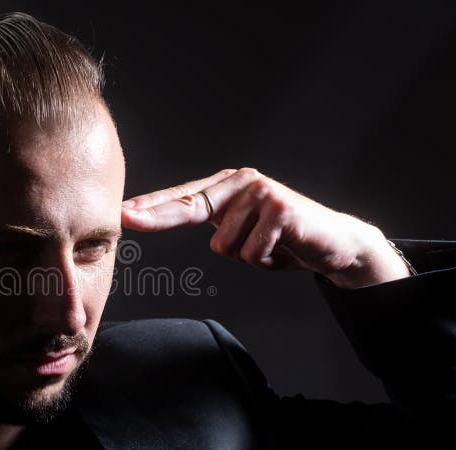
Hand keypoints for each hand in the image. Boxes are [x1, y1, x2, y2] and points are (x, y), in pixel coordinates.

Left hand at [120, 168, 410, 288]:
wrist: (334, 243)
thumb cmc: (283, 239)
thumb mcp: (242, 231)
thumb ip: (214, 225)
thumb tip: (172, 218)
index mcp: (228, 187)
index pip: (182, 198)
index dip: (151, 208)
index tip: (121, 213)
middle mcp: (242, 182)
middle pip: (188, 209)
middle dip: (157, 219)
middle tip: (124, 218)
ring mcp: (261, 191)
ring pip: (225, 246)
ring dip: (249, 257)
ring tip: (272, 246)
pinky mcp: (280, 207)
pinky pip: (252, 252)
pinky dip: (267, 261)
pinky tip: (285, 247)